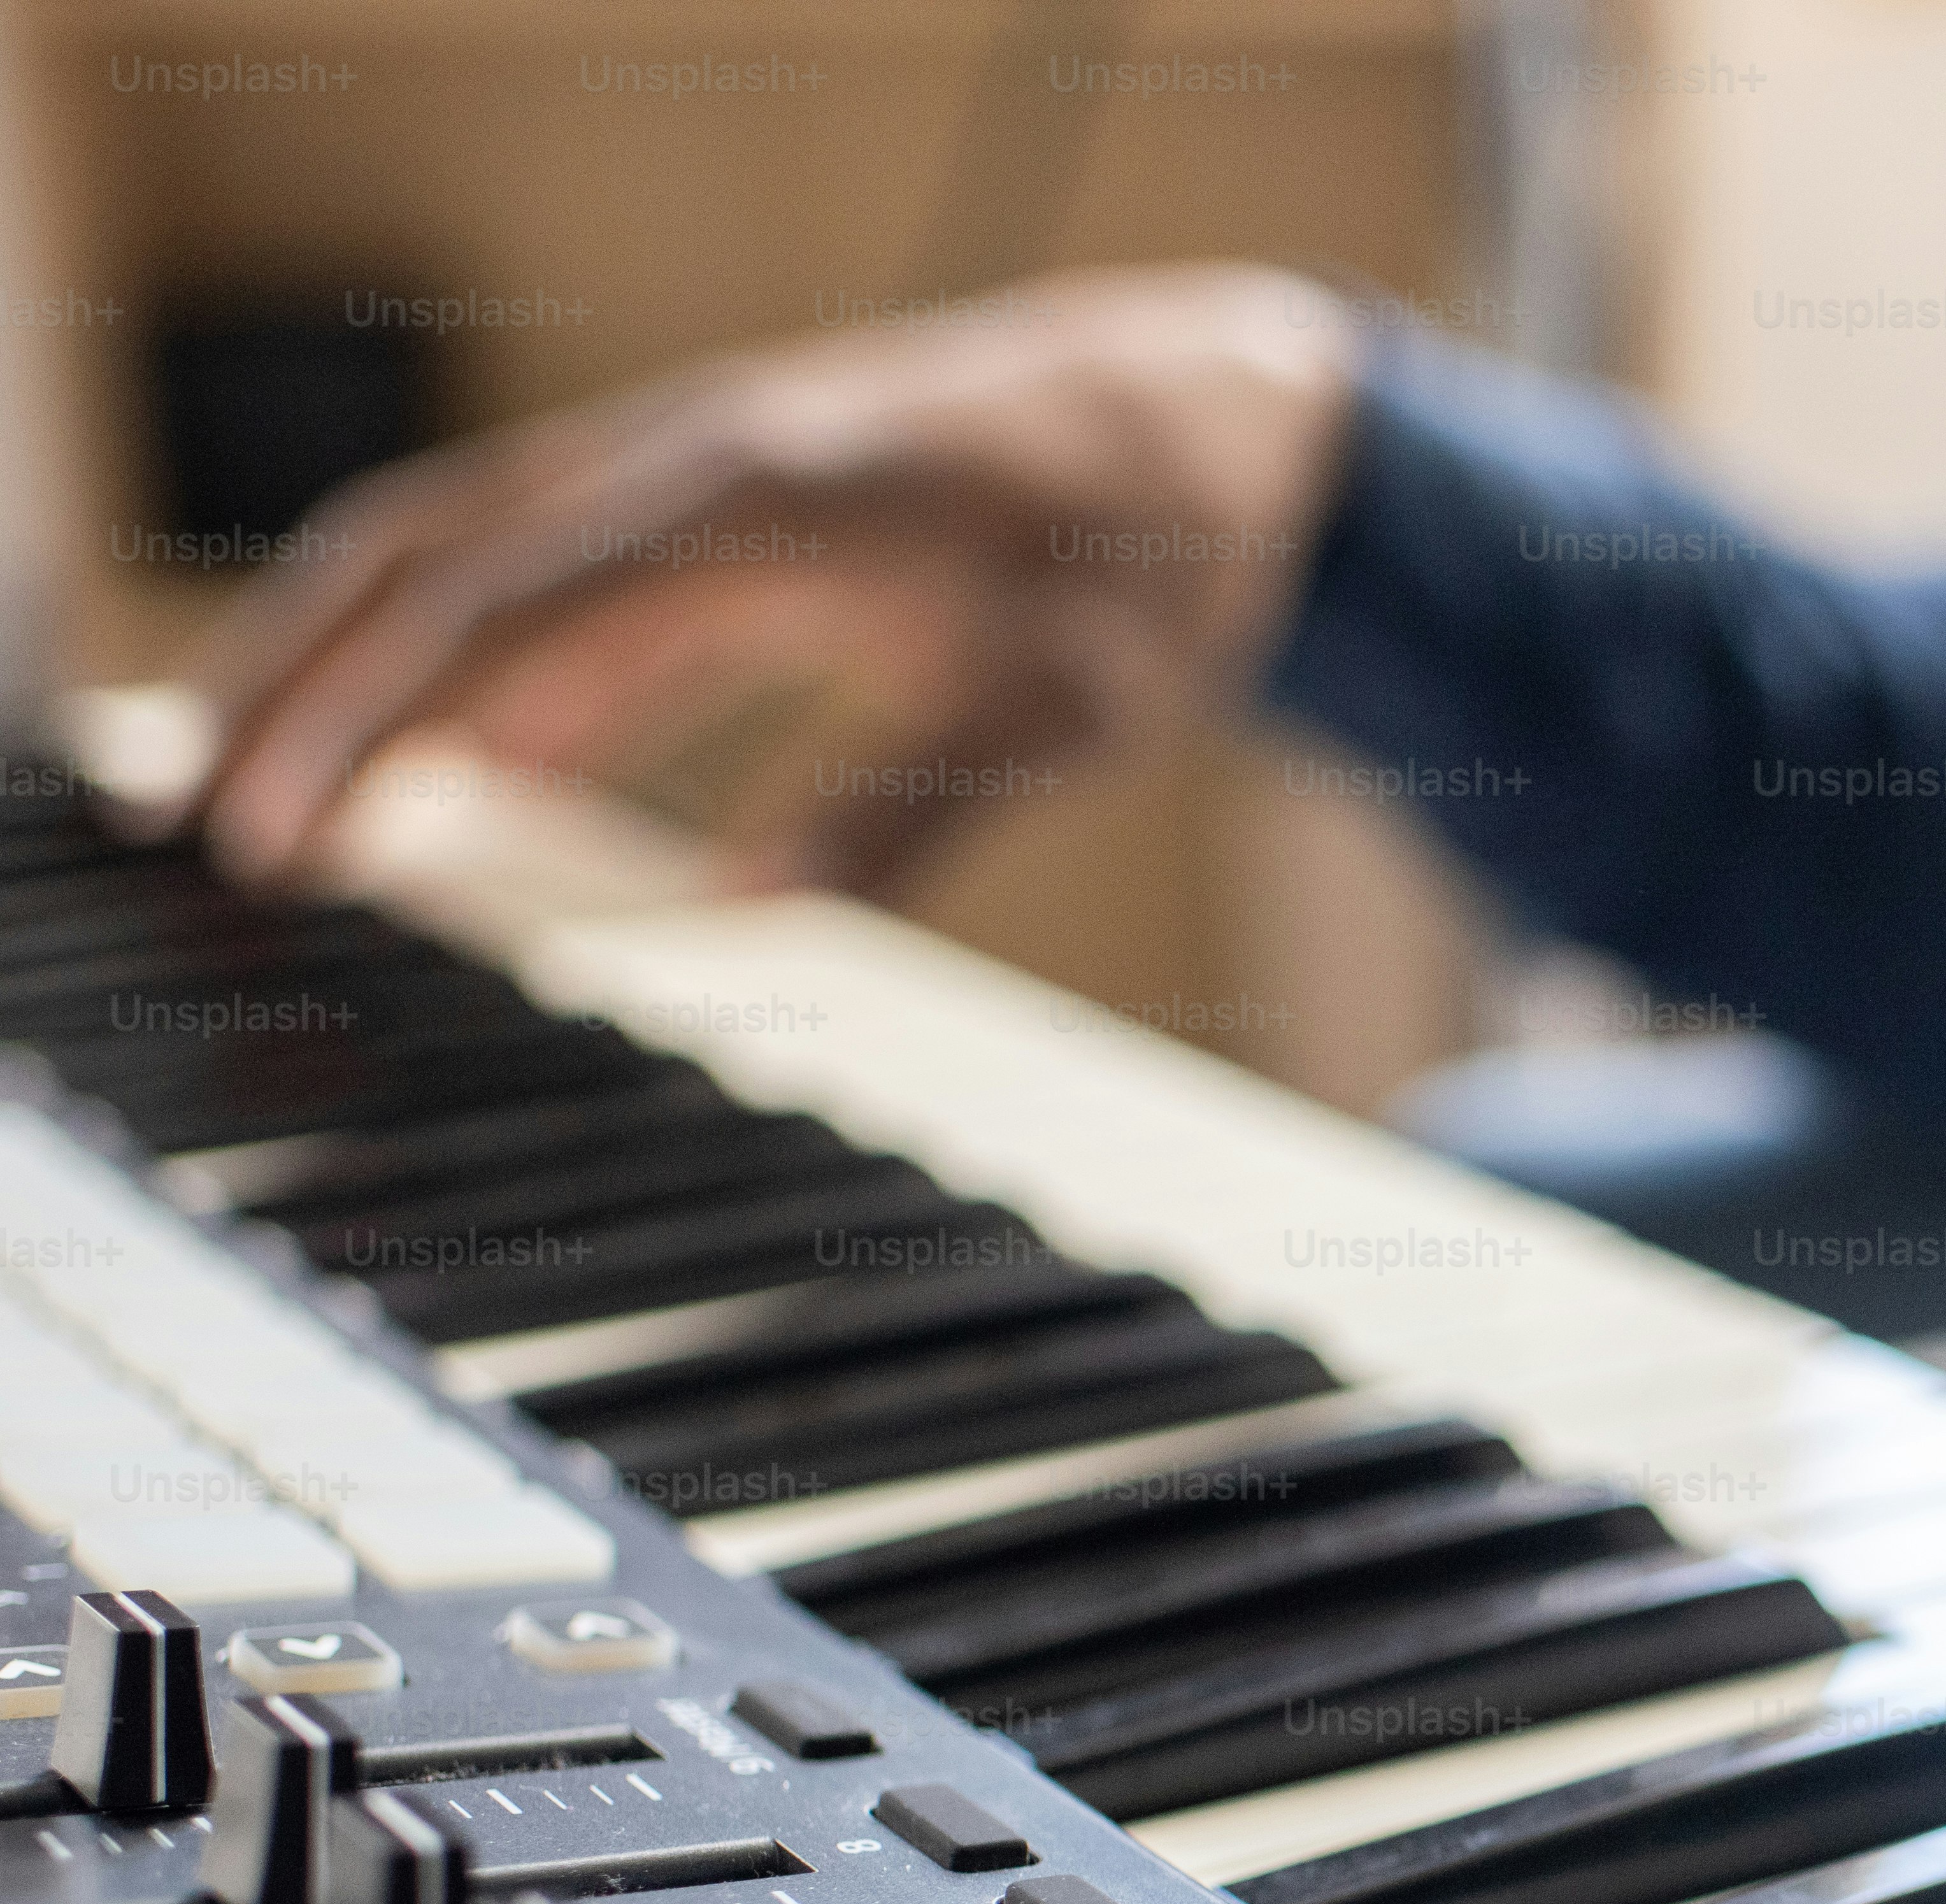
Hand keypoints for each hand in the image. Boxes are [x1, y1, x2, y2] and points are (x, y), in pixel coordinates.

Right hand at [167, 263, 1362, 897]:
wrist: (1215, 423)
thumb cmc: (1143, 560)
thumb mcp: (1052, 712)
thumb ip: (903, 817)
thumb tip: (749, 921)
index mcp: (742, 505)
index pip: (489, 611)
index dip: (367, 722)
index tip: (282, 832)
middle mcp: (689, 470)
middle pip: (424, 562)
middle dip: (302, 687)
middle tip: (213, 832)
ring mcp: (703, 487)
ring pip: (478, 570)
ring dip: (378, 681)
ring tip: (295, 819)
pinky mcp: (735, 522)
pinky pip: (578, 595)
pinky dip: (506, 682)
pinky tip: (477, 783)